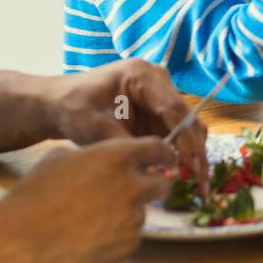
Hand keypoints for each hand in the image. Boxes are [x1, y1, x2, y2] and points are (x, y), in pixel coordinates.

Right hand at [0, 137, 174, 262]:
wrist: (19, 239)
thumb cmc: (33, 194)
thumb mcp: (61, 157)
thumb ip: (91, 155)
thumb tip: (99, 159)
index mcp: (117, 157)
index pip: (158, 149)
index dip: (164, 153)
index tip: (166, 158)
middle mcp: (130, 186)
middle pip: (162, 185)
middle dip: (152, 186)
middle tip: (134, 190)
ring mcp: (130, 219)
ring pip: (143, 213)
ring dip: (128, 213)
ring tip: (96, 217)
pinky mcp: (125, 246)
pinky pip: (131, 237)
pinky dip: (118, 236)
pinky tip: (93, 234)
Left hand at [48, 59, 206, 189]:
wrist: (60, 103)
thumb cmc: (73, 108)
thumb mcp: (94, 127)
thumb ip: (125, 143)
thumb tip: (155, 167)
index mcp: (142, 76)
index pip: (173, 108)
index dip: (186, 139)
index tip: (191, 166)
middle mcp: (158, 82)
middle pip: (187, 118)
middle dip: (195, 152)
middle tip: (202, 185)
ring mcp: (160, 96)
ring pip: (187, 127)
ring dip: (192, 156)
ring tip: (197, 186)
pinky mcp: (158, 111)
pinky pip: (176, 134)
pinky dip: (179, 154)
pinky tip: (182, 176)